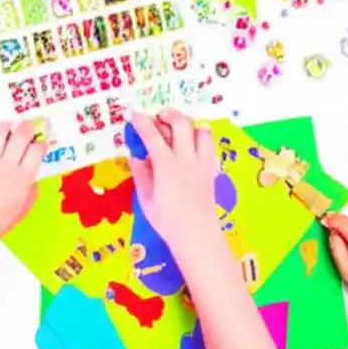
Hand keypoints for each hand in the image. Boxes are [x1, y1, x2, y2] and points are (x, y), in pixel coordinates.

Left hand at [0, 121, 44, 252]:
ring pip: (0, 131)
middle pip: (21, 134)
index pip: (37, 150)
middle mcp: (6, 166)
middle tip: (27, 127)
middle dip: (27, 127)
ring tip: (8, 128)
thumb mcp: (20, 212)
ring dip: (6, 126)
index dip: (41, 143)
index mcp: (22, 180)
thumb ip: (30, 193)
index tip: (41, 143)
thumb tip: (33, 178)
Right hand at [124, 109, 223, 255]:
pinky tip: (192, 147)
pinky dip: (201, 140)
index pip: (152, 136)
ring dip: (190, 124)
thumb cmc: (167, 221)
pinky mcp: (212, 170)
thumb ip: (141, 174)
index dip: (142, 122)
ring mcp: (202, 163)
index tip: (135, 113)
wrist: (197, 235)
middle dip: (170, 114)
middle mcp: (186, 159)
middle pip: (182, 124)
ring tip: (180, 129)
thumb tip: (135, 156)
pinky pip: (210, 146)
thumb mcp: (146, 199)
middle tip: (160, 116)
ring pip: (202, 130)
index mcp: (166, 166)